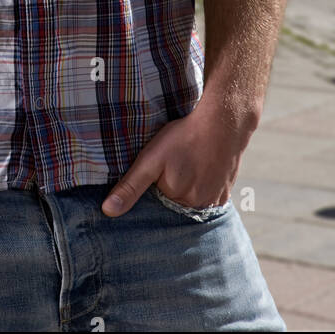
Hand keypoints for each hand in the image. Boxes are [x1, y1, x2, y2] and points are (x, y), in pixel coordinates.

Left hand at [100, 100, 251, 216]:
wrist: (223, 122)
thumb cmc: (184, 138)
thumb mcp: (150, 160)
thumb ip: (130, 187)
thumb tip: (107, 211)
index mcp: (177, 201)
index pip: (157, 203)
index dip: (154, 186)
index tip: (158, 168)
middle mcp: (198, 207)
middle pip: (175, 203)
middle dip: (171, 187)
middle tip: (174, 162)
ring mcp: (215, 201)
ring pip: (193, 201)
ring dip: (188, 188)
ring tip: (187, 164)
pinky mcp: (226, 193)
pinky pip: (209, 196)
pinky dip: (203, 186)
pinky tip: (201, 169)